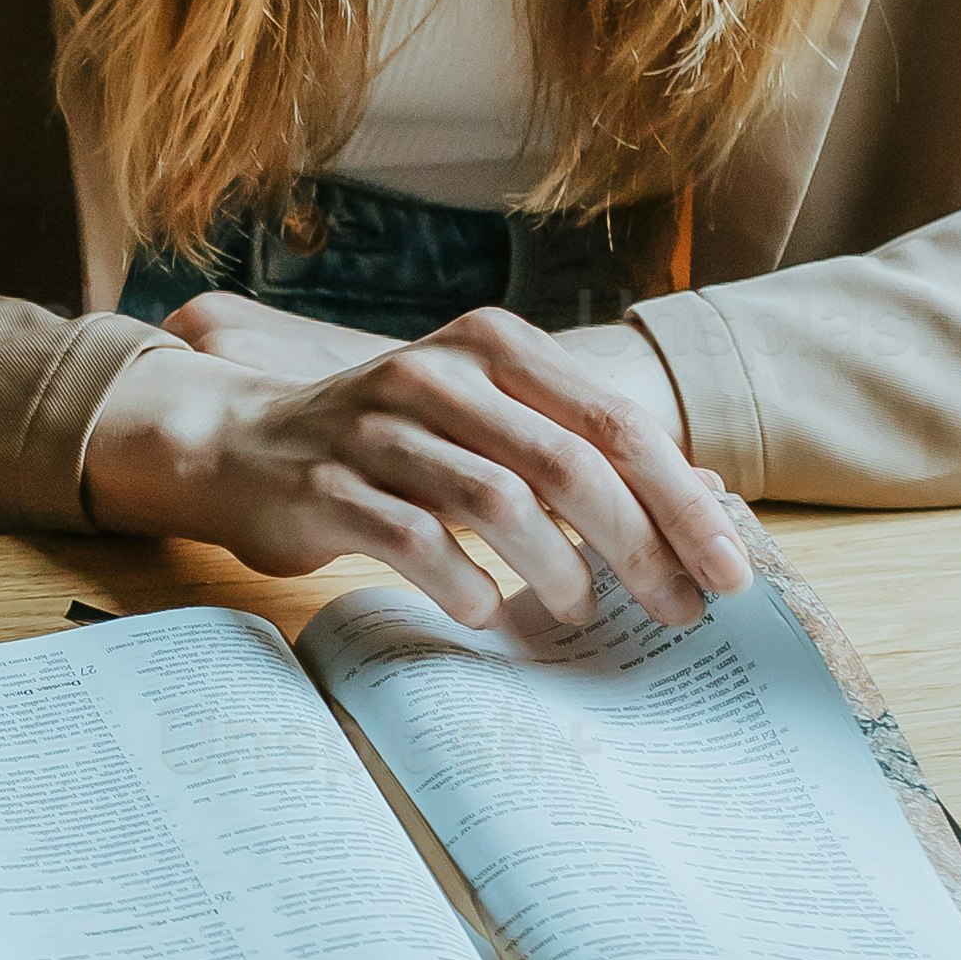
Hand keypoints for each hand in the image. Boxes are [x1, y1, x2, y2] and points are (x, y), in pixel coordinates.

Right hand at [83, 297, 747, 626]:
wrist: (235, 445)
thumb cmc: (384, 445)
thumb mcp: (483, 424)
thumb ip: (578, 448)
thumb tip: (699, 498)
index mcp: (490, 347)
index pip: (613, 421)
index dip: (679, 501)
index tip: (725, 570)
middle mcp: (437, 374)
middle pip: (568, 461)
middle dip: (638, 544)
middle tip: (675, 609)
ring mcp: (376, 428)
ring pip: (498, 500)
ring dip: (553, 569)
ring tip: (573, 610)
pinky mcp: (326, 486)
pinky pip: (414, 541)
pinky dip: (463, 585)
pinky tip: (484, 612)